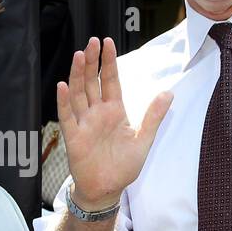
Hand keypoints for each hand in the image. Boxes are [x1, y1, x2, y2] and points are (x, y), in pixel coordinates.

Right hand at [56, 37, 171, 209]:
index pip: (110, 81)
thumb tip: (169, 93)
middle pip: (92, 82)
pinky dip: (64, 102)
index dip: (108, 62)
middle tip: (92, 41)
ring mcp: (84, 123)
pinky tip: (62, 86)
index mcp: (114, 111)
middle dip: (92, 62)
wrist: (108, 189)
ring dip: (77, 75)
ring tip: (79, 55)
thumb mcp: (143, 140)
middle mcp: (97, 113)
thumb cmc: (123, 166)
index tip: (107, 42)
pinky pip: (67, 117)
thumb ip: (153, 116)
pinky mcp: (74, 137)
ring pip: (78, 94)